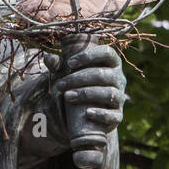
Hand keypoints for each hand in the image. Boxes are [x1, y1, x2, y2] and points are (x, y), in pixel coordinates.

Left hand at [43, 36, 125, 167]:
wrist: (86, 114)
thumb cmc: (78, 86)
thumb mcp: (68, 74)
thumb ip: (58, 66)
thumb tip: (48, 57)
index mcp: (112, 64)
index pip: (107, 53)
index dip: (88, 56)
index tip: (69, 63)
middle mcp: (119, 79)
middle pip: (103, 74)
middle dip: (78, 79)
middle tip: (60, 85)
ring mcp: (120, 98)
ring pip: (109, 93)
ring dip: (86, 94)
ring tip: (67, 96)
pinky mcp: (118, 116)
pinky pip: (113, 115)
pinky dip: (101, 114)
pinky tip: (87, 113)